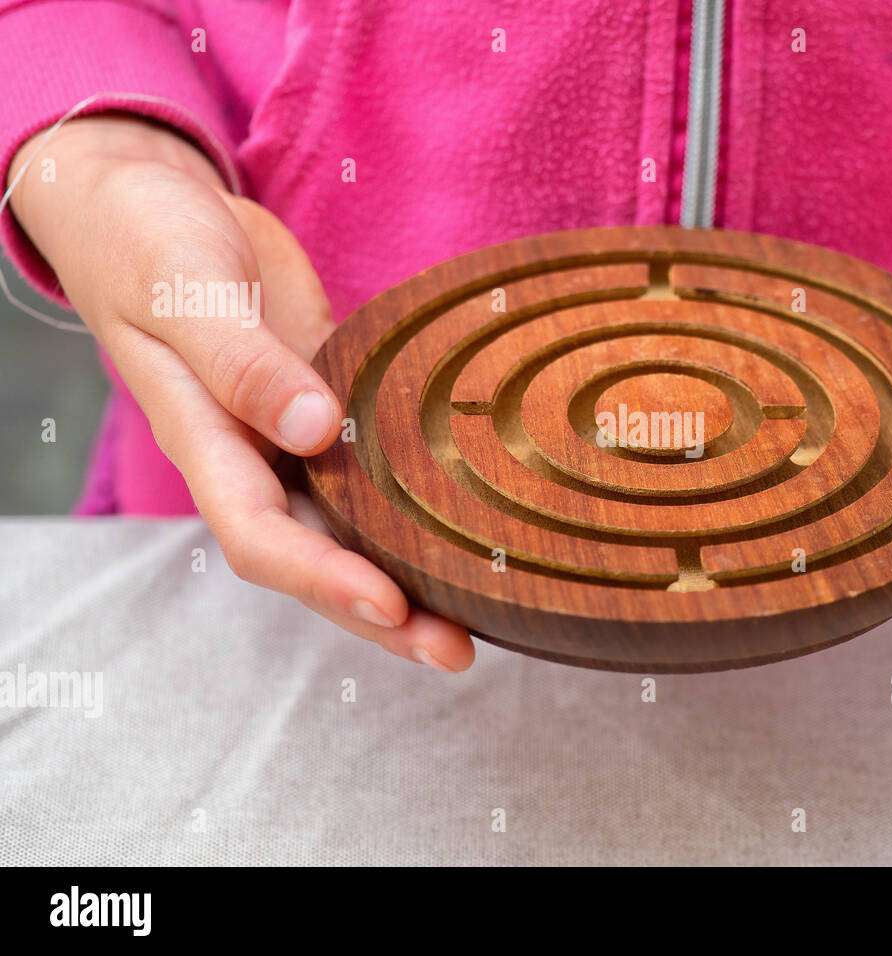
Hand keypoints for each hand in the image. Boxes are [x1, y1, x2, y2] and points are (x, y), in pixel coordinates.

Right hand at [7, 116, 472, 669]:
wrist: (159, 209)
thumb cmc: (152, 245)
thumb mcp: (184, 294)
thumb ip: (243, 363)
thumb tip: (317, 429)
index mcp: (205, 442)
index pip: (260, 536)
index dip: (323, 579)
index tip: (390, 604)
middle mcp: (252, 457)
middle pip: (317, 559)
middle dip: (383, 614)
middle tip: (458, 652)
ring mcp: (293, 439)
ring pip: (352, 528)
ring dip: (409, 575)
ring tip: (478, 617)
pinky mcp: (333, 407)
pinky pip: (376, 470)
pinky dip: (417, 504)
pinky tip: (469, 526)